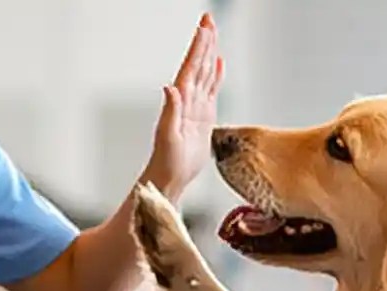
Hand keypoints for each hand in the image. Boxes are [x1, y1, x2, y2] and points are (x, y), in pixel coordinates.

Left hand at [143, 12, 224, 202]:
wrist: (170, 177)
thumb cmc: (167, 161)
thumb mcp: (169, 137)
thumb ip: (170, 111)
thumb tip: (169, 87)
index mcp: (180, 101)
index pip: (191, 68)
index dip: (198, 48)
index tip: (204, 27)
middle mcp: (187, 100)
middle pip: (198, 64)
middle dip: (204, 41)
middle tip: (208, 18)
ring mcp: (196, 106)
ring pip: (205, 72)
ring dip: (209, 53)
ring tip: (213, 33)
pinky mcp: (203, 116)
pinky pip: (212, 89)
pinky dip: (216, 74)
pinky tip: (218, 63)